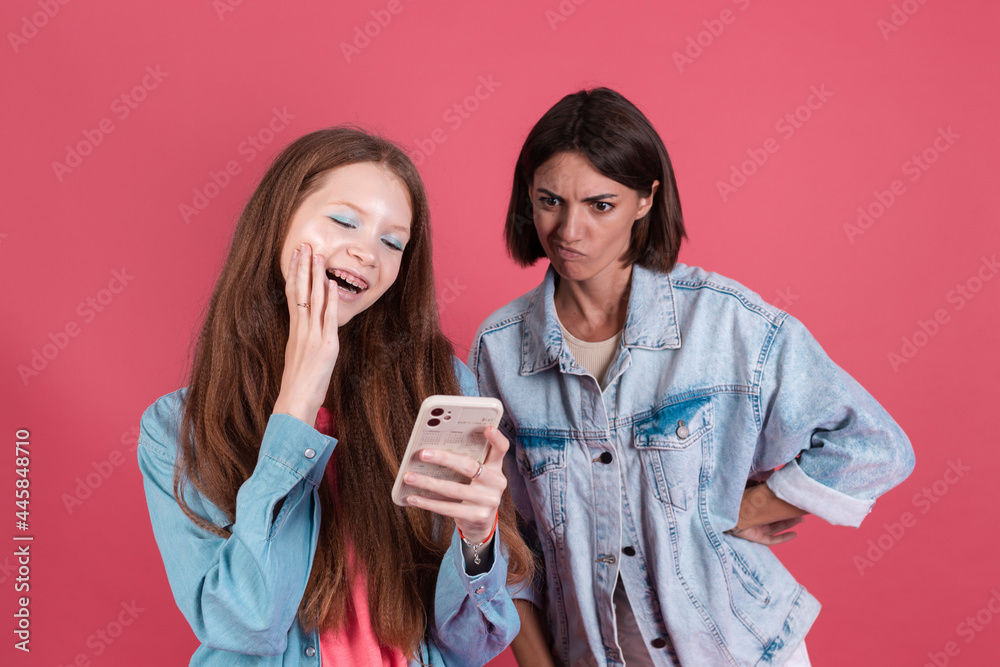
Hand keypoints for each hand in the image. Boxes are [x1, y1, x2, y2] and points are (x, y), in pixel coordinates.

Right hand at [271, 243, 339, 426]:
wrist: (295, 402)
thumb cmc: (299, 384)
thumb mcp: (300, 356)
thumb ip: (305, 341)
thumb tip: (311, 331)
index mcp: (295, 331)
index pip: (293, 294)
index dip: (295, 273)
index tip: (296, 255)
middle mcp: (301, 329)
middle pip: (300, 291)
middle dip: (303, 266)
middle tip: (305, 244)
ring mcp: (312, 336)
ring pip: (313, 299)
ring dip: (316, 276)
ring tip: (318, 255)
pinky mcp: (325, 346)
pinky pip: (327, 318)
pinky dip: (330, 300)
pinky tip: (331, 284)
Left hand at [403, 426, 508, 543]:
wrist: (481, 524)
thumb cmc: (473, 491)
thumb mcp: (477, 476)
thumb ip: (465, 462)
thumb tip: (431, 450)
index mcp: (496, 467)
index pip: (501, 449)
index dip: (496, 438)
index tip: (487, 428)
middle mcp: (496, 483)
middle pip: (469, 466)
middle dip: (444, 459)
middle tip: (423, 454)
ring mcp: (488, 501)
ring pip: (453, 489)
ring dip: (427, 482)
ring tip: (409, 476)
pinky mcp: (477, 516)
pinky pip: (448, 508)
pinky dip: (427, 502)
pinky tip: (413, 498)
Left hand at [727, 482, 807, 544]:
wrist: (721, 506)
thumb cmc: (734, 495)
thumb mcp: (750, 485)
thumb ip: (759, 479)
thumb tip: (772, 471)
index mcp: (754, 505)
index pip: (771, 506)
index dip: (783, 505)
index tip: (795, 500)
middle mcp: (754, 517)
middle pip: (776, 518)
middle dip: (790, 515)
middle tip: (802, 511)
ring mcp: (755, 528)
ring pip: (776, 528)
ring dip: (789, 524)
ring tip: (801, 519)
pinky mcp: (754, 537)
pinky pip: (771, 541)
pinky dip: (783, 538)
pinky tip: (794, 534)